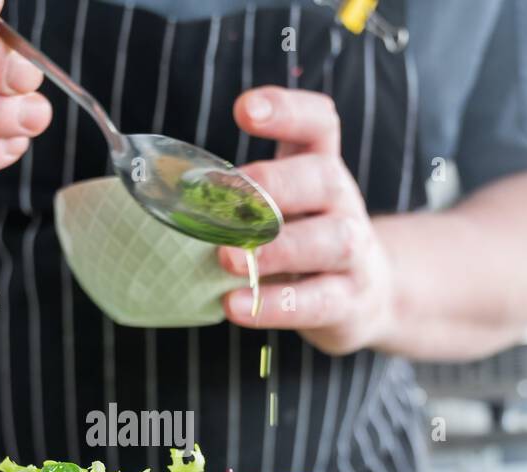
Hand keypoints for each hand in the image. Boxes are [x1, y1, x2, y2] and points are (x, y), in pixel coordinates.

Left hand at [218, 86, 396, 355]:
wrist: (363, 295)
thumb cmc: (301, 242)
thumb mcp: (278, 207)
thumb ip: (235, 196)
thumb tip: (162, 194)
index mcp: (320, 167)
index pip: (319, 124)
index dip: (287, 111)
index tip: (243, 110)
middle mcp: (342, 202)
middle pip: (324, 178)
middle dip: (276, 184)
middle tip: (226, 196)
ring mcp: (353, 251)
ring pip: (330, 241)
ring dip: (277, 249)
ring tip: (227, 259)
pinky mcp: (350, 299)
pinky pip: (318, 301)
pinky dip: (277, 305)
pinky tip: (235, 306)